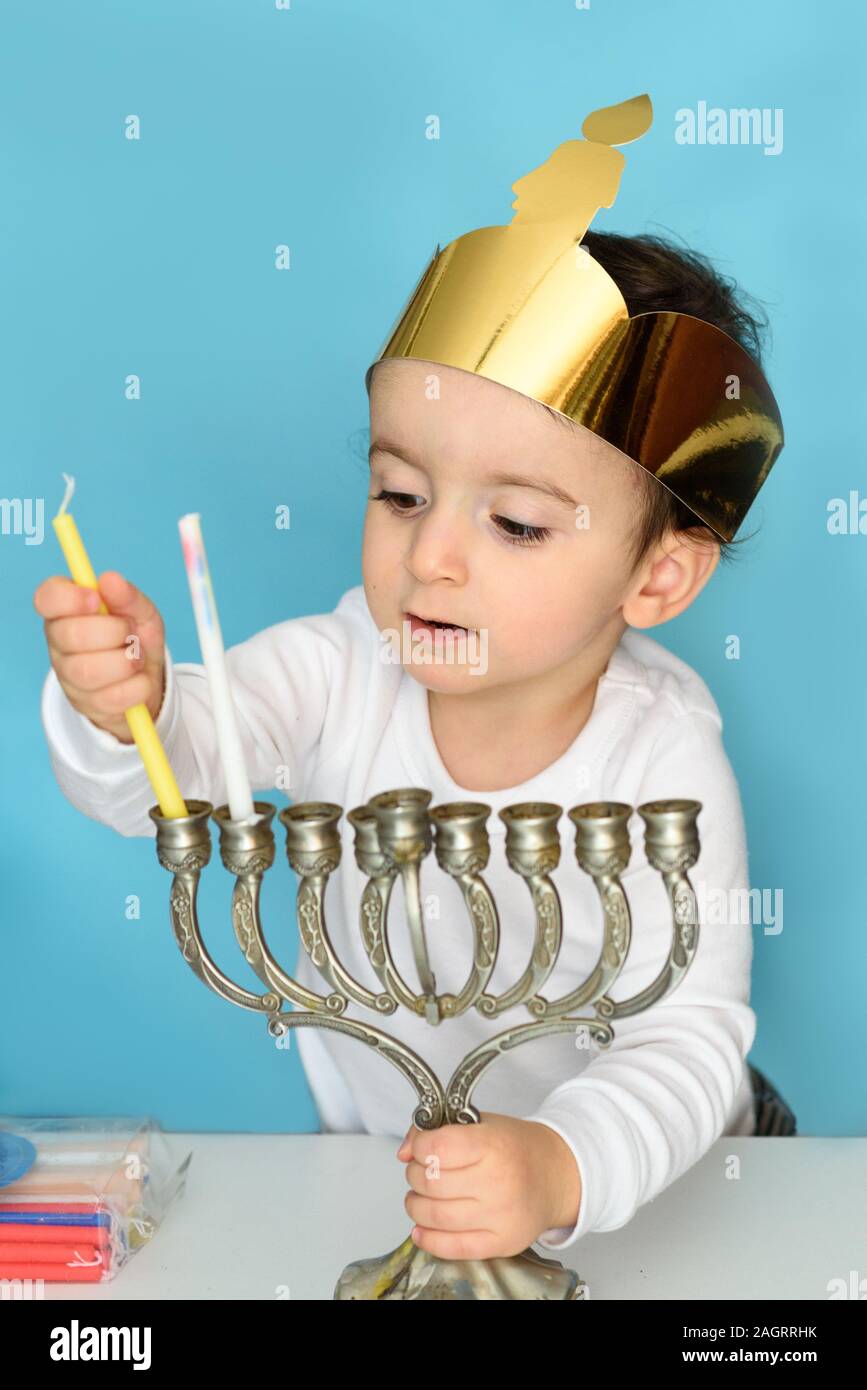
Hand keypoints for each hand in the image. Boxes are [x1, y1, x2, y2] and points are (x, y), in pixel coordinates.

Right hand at [34, 571, 166, 743]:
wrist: (145, 681)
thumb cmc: (135, 640)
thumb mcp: (140, 613)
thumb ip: (128, 596)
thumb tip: (110, 580)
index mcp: (66, 612)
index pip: (48, 598)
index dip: (70, 598)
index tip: (95, 599)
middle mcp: (59, 643)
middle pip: (72, 635)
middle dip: (113, 632)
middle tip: (130, 632)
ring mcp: (69, 677)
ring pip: (89, 671)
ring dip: (127, 662)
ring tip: (137, 658)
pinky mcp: (86, 705)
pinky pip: (112, 697)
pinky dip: (138, 686)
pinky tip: (138, 680)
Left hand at [396, 1110, 581, 1259]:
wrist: (556, 1176)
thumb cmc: (516, 1147)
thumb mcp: (481, 1123)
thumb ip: (439, 1129)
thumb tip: (405, 1151)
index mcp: (493, 1145)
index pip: (437, 1148)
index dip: (419, 1147)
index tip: (421, 1148)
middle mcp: (497, 1182)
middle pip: (431, 1182)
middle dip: (415, 1175)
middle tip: (422, 1171)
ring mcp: (500, 1216)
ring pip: (435, 1215)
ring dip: (415, 1205)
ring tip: (421, 1196)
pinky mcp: (501, 1244)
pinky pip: (453, 1248)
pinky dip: (428, 1239)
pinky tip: (421, 1228)